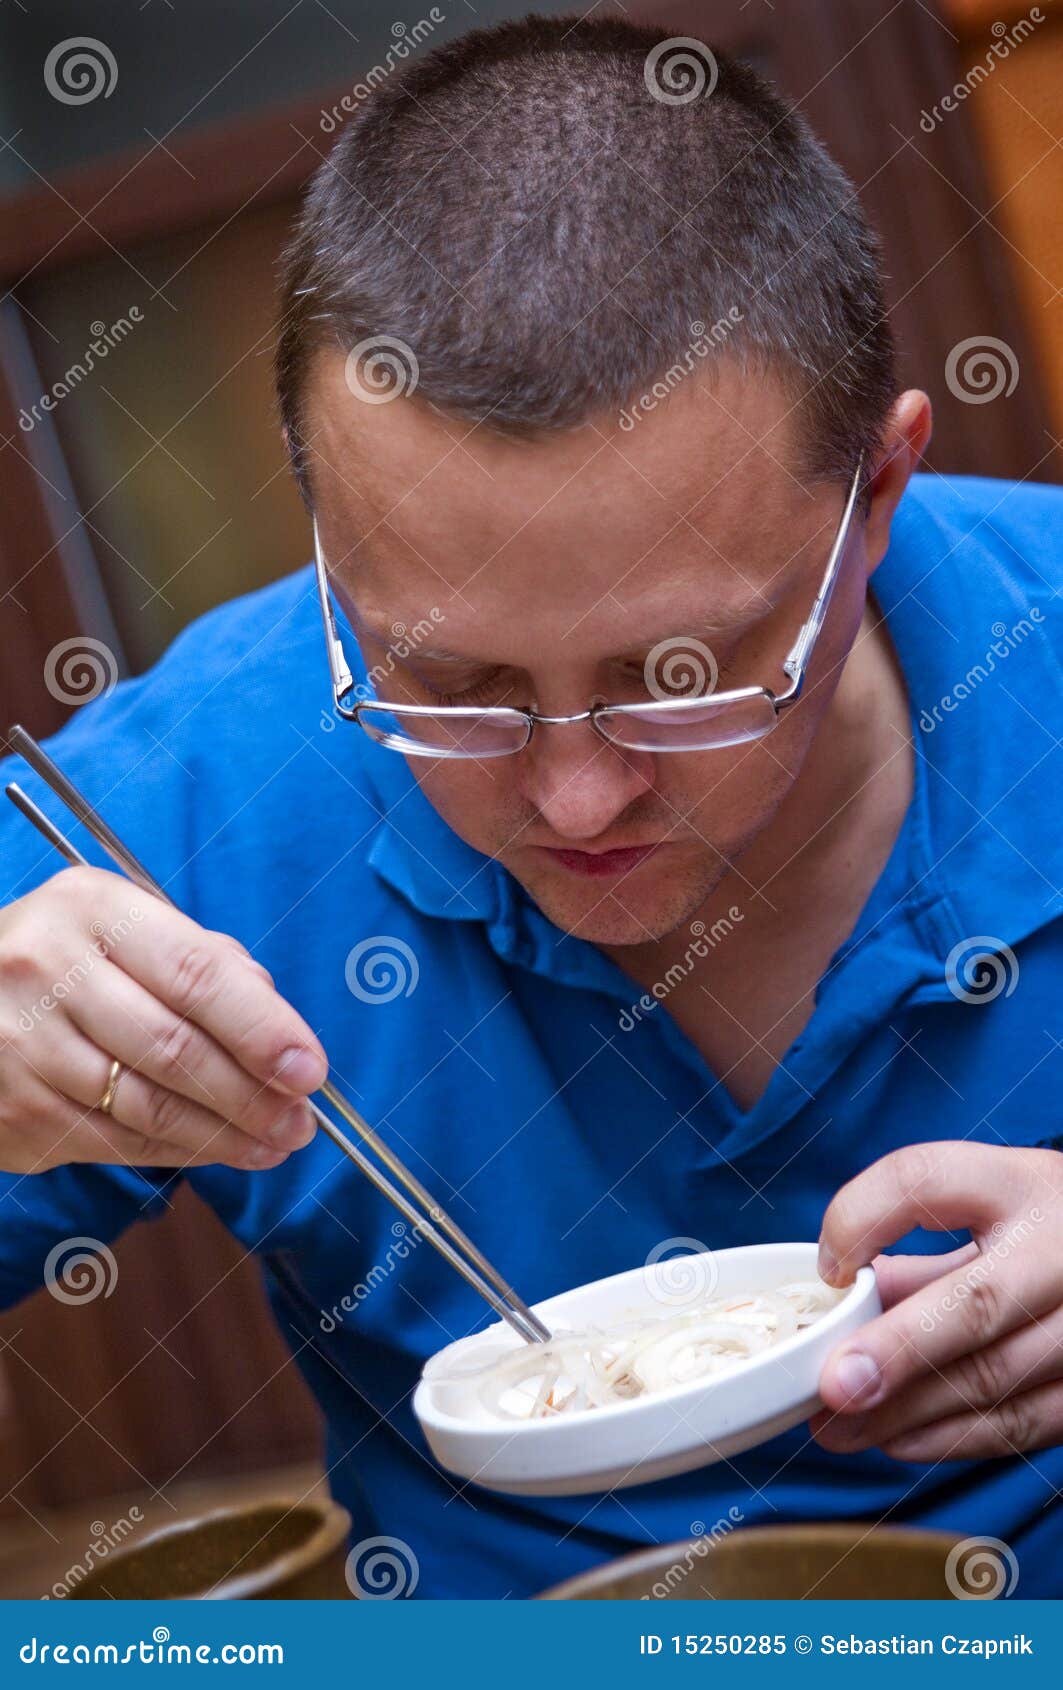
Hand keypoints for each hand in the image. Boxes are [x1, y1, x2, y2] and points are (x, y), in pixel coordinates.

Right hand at [0, 866, 327, 1173]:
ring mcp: (22, 1043)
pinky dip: (178, 1152)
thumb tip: (278, 1026)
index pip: (195, 974)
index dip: (261, 1028)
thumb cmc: (71, 960)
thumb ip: (204, 962)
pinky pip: (114, 1141)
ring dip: (225, 1135)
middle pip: (173, 1047)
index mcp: (92, 908)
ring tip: (275, 1142)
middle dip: (252, 1094)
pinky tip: (219, 1151)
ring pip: (147, 1105)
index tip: (309, 1069)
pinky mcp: (13, 1109)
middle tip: (301, 1121)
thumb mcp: (128, 928)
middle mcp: (48, 969)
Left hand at [810, 1141, 1062, 1460]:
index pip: (924, 1180)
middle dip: (896, 1351)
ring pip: (994, 1378)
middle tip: (831, 1386)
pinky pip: (1022, 1423)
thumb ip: (914, 1248)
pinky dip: (952, 1437)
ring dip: (906, 1412)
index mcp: (1015, 1183)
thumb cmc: (1034, 1227)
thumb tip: (837, 1304)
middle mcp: (1060, 1249)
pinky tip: (896, 1439)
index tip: (829, 1269)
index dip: (864, 1219)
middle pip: (976, 1303)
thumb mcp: (980, 1209)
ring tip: (839, 1426)